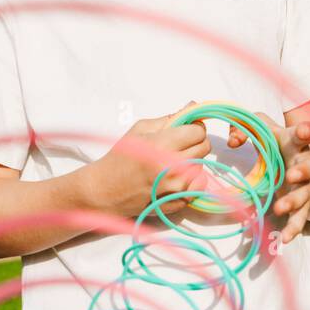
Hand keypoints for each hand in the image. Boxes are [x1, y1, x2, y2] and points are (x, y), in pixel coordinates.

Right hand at [89, 101, 212, 218]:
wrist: (105, 190)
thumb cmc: (120, 158)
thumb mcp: (140, 130)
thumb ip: (170, 118)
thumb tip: (193, 106)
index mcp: (162, 145)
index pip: (198, 131)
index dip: (193, 127)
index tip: (185, 129)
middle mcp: (173, 167)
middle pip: (204, 147)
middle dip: (194, 142)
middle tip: (178, 145)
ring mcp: (177, 187)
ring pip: (201, 166)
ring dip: (191, 163)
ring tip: (170, 164)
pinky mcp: (178, 202)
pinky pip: (198, 186)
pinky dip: (190, 181)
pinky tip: (173, 178)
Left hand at [227, 112, 309, 243]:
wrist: (302, 170)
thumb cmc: (279, 146)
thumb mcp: (265, 133)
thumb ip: (246, 128)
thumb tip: (231, 141)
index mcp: (296, 143)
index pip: (305, 133)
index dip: (307, 131)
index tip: (305, 132)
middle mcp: (306, 164)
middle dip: (303, 170)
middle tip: (291, 175)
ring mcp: (307, 186)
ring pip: (305, 194)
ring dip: (293, 201)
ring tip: (279, 208)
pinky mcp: (303, 206)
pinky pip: (300, 218)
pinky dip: (293, 229)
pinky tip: (284, 239)